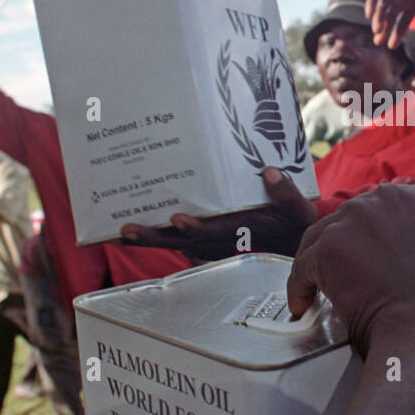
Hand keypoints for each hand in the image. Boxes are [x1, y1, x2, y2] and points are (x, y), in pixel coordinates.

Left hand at [119, 167, 317, 257]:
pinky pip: (174, 238)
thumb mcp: (297, 208)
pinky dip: (153, 234)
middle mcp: (218, 239)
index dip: (195, 227)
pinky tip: (128, 229)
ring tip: (118, 231)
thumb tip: (270, 172)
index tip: (178, 219)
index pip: (214, 231)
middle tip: (127, 230)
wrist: (288, 239)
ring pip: (173, 241)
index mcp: (239, 230)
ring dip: (147, 237)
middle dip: (154, 236)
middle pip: (181, 241)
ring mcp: (208, 241)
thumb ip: (286, 192)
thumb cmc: (291, 221)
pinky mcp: (202, 238)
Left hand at [286, 183, 414, 356]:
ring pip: (323, 237)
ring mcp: (354, 220)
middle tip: (347, 275)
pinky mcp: (328, 248)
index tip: (373, 255)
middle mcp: (386, 198)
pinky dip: (300, 286)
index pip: (389, 208)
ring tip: (317, 290)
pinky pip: (303, 266)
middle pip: (353, 218)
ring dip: (319, 262)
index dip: (378, 234)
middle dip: (348, 245)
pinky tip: (303, 305)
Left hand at [366, 0, 414, 48]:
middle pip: (390, 18)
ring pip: (382, 8)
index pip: (402, 23)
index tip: (392, 46)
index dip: (397, 35)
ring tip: (377, 31)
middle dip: (384, 30)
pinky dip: (371, 4)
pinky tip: (370, 16)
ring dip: (379, 20)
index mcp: (411, 4)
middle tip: (378, 43)